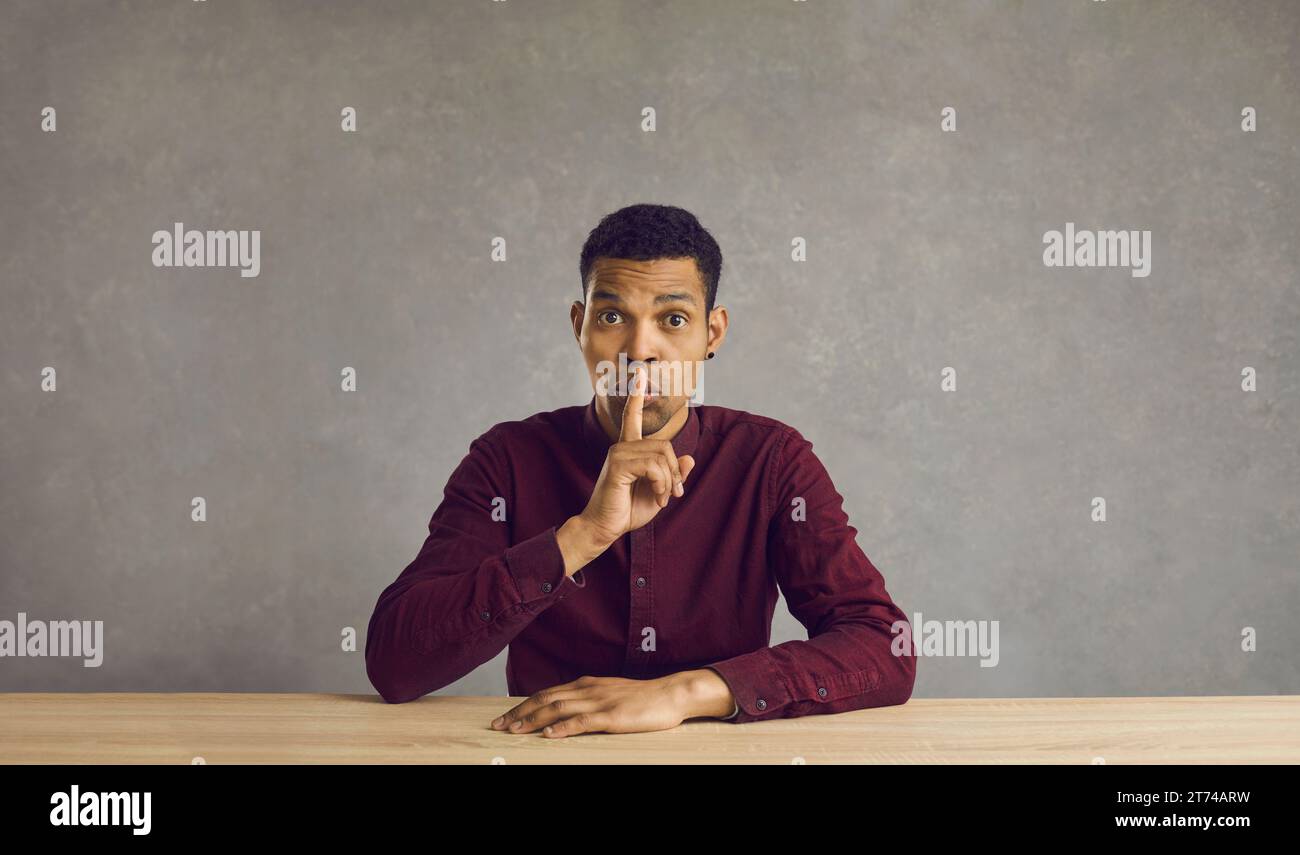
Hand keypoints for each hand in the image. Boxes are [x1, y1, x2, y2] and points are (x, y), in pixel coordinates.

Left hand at [489, 672, 712, 737]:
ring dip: (533, 721)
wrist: (671, 694)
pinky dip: (563, 728)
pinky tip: (549, 735)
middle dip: (519, 714)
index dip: (523, 706)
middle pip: (545, 700)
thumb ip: (586, 699)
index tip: (504, 718)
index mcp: (586, 684)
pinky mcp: (612, 716)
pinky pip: (582, 721)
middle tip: (498, 726)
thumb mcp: (609, 694)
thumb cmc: (642, 699)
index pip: (546, 693)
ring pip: (558, 709)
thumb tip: (563, 711)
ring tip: (514, 731)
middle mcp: (588, 689)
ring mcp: (599, 701)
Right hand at [579, 364, 695, 546]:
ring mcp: (618, 453)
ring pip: (661, 455)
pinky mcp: (618, 464)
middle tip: (673, 494)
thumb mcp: (659, 493)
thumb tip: (691, 458)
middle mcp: (622, 446)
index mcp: (629, 450)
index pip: (632, 417)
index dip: (637, 396)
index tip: (640, 374)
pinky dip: (662, 483)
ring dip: (668, 481)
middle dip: (675, 472)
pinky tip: (657, 497)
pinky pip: (653, 466)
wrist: (604, 528)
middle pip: (665, 446)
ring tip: (663, 498)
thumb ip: (674, 475)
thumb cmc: (627, 511)